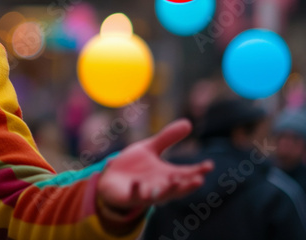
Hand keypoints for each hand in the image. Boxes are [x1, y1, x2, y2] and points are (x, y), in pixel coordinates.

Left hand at [97, 119, 212, 215]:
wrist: (110, 179)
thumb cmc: (134, 167)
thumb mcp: (150, 148)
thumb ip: (167, 138)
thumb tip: (188, 123)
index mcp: (168, 175)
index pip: (187, 174)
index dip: (198, 170)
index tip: (209, 165)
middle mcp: (160, 186)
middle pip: (178, 188)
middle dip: (188, 185)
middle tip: (199, 180)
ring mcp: (146, 193)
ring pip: (160, 195)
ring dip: (168, 190)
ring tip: (176, 182)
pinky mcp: (130, 197)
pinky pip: (135, 195)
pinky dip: (137, 190)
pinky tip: (138, 183)